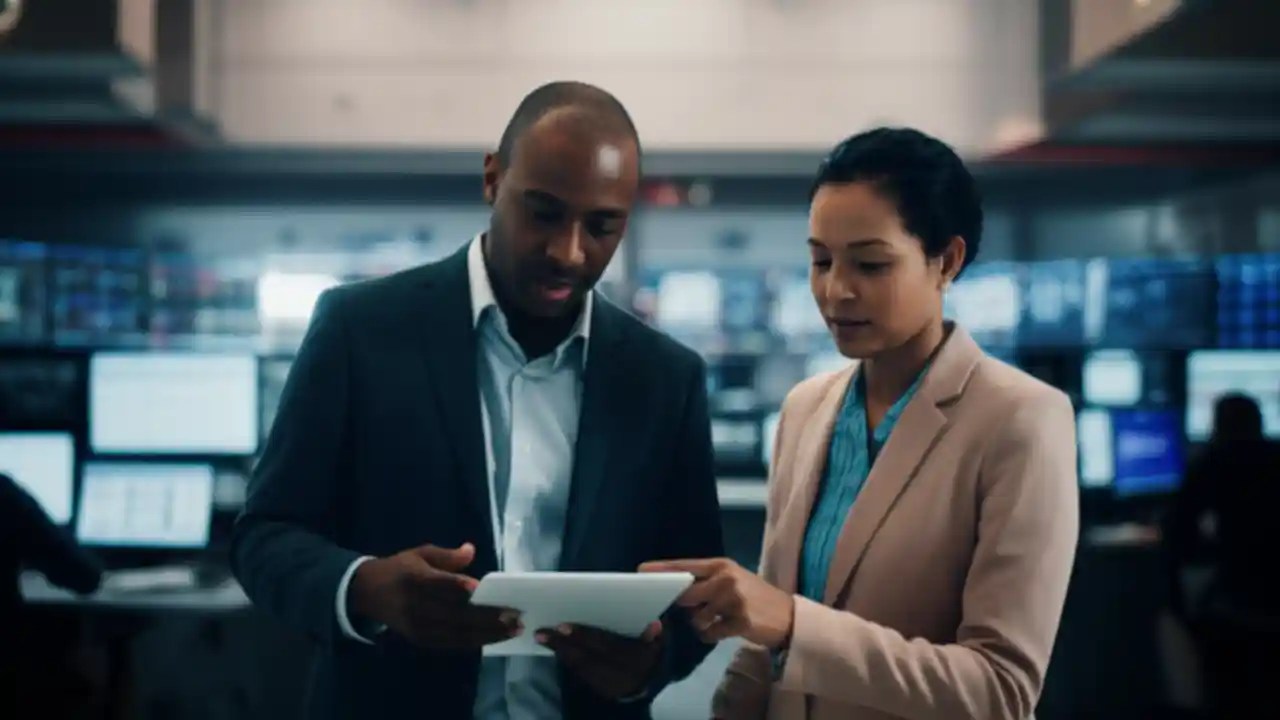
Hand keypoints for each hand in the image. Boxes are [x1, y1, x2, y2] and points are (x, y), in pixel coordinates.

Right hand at [349, 542, 519, 648]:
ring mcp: (418, 626)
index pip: (438, 584)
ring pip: (456, 632)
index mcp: (414, 579)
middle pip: (454, 613)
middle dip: (487, 617)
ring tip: (512, 630)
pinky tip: (493, 638)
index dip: (456, 586)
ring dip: (487, 633)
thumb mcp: (420, 554)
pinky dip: (473, 641)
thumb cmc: (400, 569)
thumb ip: (447, 555)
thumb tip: (471, 550)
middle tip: (515, 616)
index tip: (478, 588)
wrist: (367, 593)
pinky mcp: (420, 639)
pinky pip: (450, 643)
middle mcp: (416, 605)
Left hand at [535, 621, 664, 699]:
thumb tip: (656, 625)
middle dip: (564, 644)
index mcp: (637, 662)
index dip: (585, 637)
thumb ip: (655, 634)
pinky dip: (566, 659)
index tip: (563, 626)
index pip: (607, 648)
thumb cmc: (648, 649)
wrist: (649, 678)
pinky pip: (580, 673)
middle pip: (588, 658)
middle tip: (542, 631)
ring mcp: (609, 685)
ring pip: (581, 667)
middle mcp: (621, 677)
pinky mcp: (600, 689)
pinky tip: (553, 646)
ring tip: (541, 636)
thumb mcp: (657, 641)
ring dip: (560, 651)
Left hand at [639, 558, 793, 648]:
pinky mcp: (739, 620)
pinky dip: (712, 636)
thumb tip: (678, 593)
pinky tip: (724, 631)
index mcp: (721, 565)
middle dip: (682, 604)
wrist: (788, 616)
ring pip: (697, 617)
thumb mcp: (733, 580)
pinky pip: (710, 633)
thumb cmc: (756, 597)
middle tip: (690, 608)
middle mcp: (725, 579)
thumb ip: (707, 582)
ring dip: (702, 623)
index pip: (685, 566)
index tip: (641, 570)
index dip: (662, 569)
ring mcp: (732, 599)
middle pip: (686, 593)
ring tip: (719, 620)